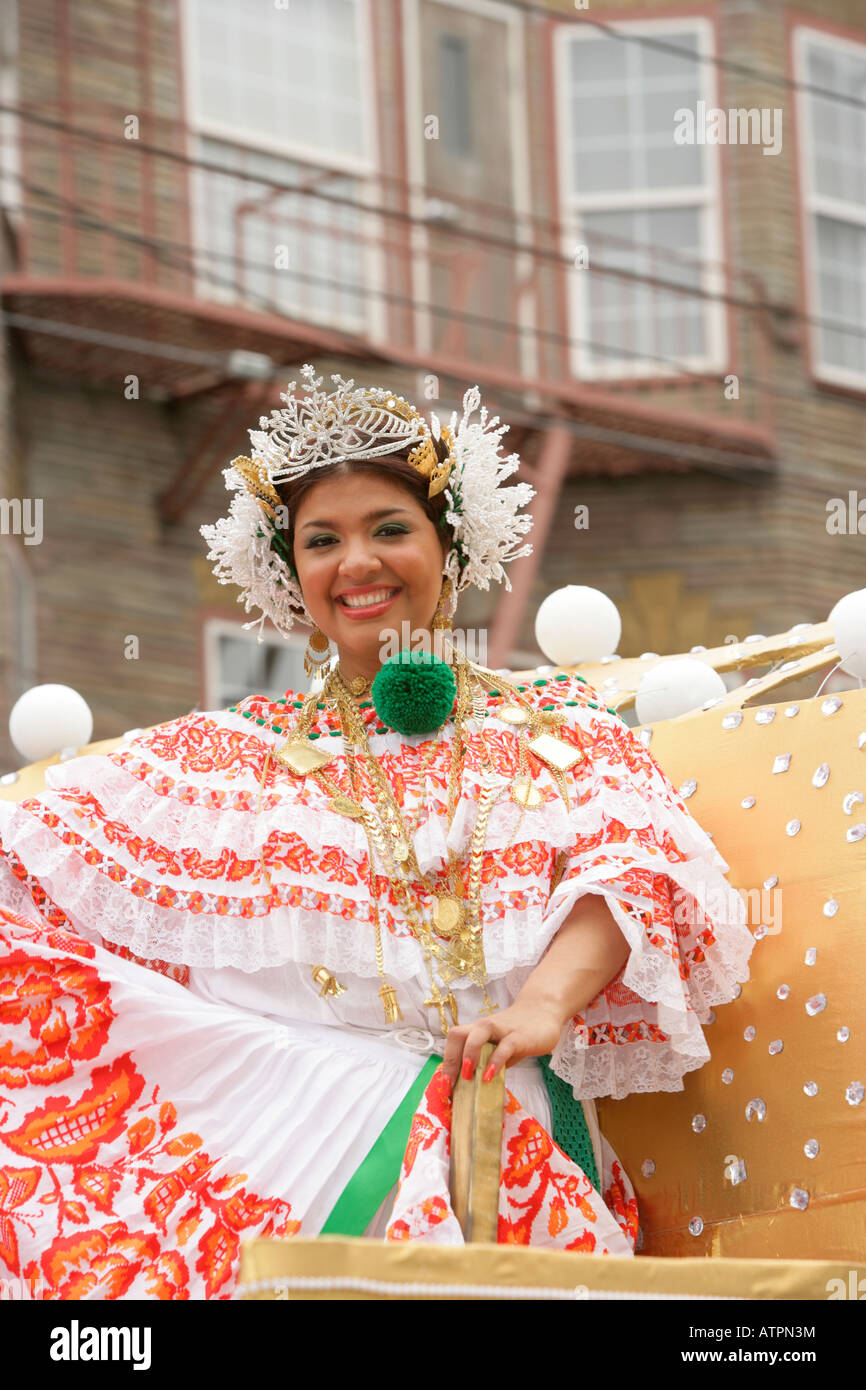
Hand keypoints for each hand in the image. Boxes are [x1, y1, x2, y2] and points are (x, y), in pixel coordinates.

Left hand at [440, 999, 563, 1090]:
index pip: (454, 1043)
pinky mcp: (519, 1036)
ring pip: (478, 1034)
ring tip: (467, 1077)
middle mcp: (485, 1027)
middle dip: (450, 1060)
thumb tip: (476, 1089)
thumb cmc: (519, 1034)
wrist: (544, 1011)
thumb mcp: (500, 1050)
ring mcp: (502, 1030)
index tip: (445, 1088)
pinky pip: (505, 1046)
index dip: (446, 1064)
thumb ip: (489, 1064)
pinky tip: (490, 1076)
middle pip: (458, 1034)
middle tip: (450, 1084)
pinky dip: (495, 1061)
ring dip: (468, 1055)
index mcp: (477, 1032)